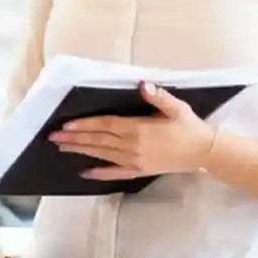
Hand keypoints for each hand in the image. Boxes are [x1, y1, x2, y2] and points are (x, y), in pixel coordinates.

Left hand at [49, 82, 218, 181]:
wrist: (203, 153)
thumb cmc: (190, 127)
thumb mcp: (176, 108)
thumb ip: (158, 97)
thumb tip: (142, 85)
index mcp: (139, 128)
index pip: (105, 125)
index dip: (85, 125)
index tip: (67, 124)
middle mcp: (132, 146)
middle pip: (98, 140)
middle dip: (74, 138)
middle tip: (54, 137)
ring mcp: (133, 161)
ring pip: (101, 154)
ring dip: (81, 151)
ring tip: (62, 147)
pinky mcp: (138, 171)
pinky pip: (115, 173)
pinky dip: (99, 173)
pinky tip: (84, 173)